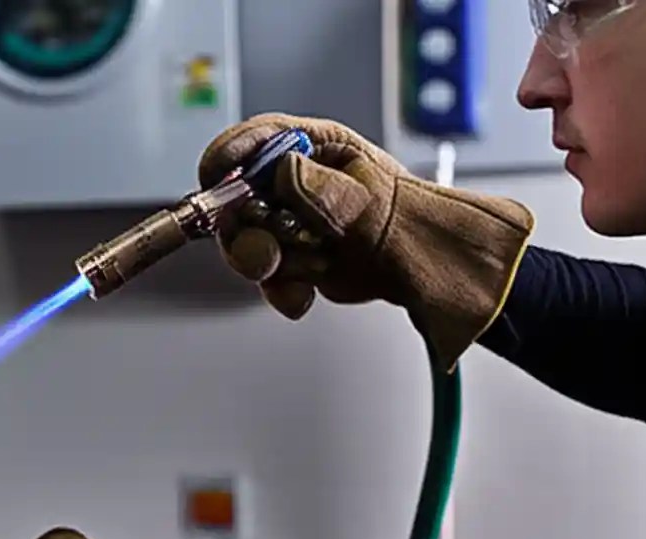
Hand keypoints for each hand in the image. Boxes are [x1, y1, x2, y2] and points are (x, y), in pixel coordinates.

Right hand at [199, 113, 534, 369]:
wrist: (430, 273)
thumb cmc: (414, 224)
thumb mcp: (371, 202)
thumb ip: (325, 190)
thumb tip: (285, 175)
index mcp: (315, 147)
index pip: (258, 138)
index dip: (230, 156)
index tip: (215, 178)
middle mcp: (295, 180)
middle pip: (237, 196)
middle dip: (245, 231)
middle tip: (266, 254)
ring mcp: (290, 220)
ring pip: (245, 239)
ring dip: (267, 264)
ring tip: (308, 270)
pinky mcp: (290, 255)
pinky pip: (264, 272)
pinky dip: (281, 288)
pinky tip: (306, 292)